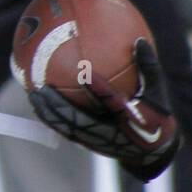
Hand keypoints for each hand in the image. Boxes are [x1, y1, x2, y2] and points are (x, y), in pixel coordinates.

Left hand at [28, 39, 180, 182]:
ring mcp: (98, 141)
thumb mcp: (157, 91)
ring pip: (69, 128)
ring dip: (50, 114)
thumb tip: (139, 40)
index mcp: (130, 118)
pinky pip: (67, 131)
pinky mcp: (90, 144)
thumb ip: (149, 67)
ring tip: (34, 95)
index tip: (85, 74)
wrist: (153, 150)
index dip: (99, 89)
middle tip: (43, 88)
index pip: (112, 102)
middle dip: (59, 106)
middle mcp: (111, 132)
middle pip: (80, 120)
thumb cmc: (156, 114)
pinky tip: (39, 106)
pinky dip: (52, 120)